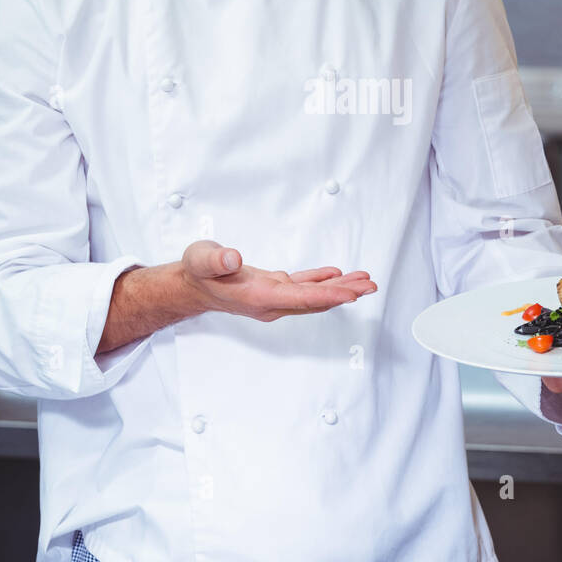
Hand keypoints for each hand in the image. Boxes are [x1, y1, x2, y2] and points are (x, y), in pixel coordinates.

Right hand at [180, 240, 376, 321]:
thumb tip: (233, 258)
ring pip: (312, 295)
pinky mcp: (273, 289)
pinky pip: (303, 287)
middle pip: (314, 300)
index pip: (299, 298)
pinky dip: (322, 281)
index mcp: (258, 297)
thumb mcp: (201, 259)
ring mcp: (273, 298)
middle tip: (371, 286)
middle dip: (344, 293)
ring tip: (364, 282)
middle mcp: (270, 302)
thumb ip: (216, 260)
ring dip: (339, 289)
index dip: (327, 295)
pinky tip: (336, 275)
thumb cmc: (196, 272)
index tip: (351, 294)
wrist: (191, 286)